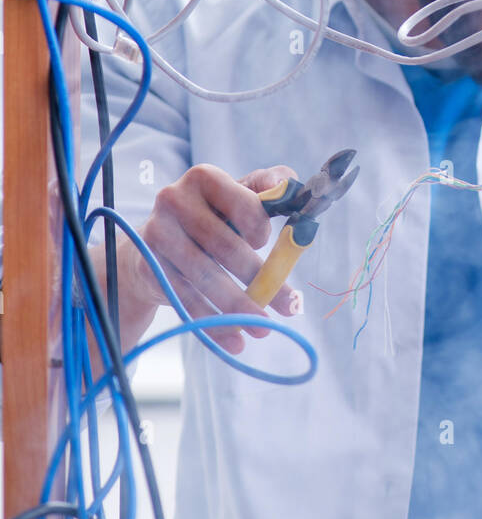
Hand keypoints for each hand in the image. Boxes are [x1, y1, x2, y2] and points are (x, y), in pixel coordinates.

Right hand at [122, 163, 303, 353]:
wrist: (157, 243)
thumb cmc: (211, 217)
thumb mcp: (240, 195)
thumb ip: (270, 188)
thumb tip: (295, 189)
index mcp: (204, 177)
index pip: (246, 206)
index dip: (263, 230)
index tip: (270, 245)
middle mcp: (174, 199)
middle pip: (226, 247)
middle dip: (262, 280)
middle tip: (288, 307)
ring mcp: (157, 234)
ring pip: (207, 278)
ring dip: (239, 308)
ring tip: (263, 328)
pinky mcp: (149, 266)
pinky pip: (186, 301)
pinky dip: (213, 325)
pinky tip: (234, 341)